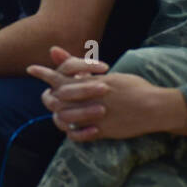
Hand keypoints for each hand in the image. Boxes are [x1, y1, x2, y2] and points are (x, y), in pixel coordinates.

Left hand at [27, 46, 186, 141]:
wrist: (154, 107)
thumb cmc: (133, 88)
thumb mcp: (108, 75)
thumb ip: (81, 67)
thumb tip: (56, 51)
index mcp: (92, 82)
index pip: (61, 77)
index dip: (44, 73)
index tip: (31, 69)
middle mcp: (90, 98)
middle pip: (57, 98)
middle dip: (49, 97)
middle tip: (48, 95)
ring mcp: (94, 116)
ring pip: (63, 117)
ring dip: (59, 115)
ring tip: (60, 112)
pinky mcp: (101, 131)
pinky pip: (77, 135)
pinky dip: (72, 132)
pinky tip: (74, 127)